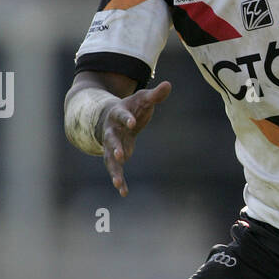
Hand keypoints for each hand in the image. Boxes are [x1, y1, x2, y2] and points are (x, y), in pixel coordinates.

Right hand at [99, 82, 171, 196]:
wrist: (112, 116)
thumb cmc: (131, 107)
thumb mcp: (143, 99)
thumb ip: (155, 95)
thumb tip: (169, 85)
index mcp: (117, 114)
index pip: (121, 116)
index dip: (127, 119)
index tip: (133, 123)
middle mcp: (110, 131)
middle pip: (110, 140)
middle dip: (114, 147)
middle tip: (119, 156)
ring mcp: (110, 145)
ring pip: (109, 159)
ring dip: (114, 171)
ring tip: (118, 184)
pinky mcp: (114, 156)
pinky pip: (116, 169)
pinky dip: (120, 180)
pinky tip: (124, 193)